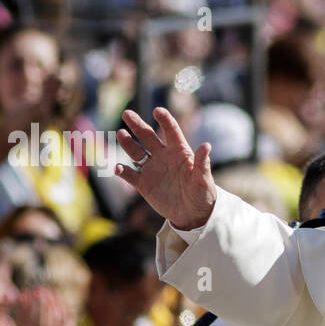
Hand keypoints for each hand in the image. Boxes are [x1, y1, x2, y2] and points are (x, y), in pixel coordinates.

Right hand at [114, 106, 216, 230]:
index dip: (165, 120)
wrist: (193, 214)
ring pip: (136, 152)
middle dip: (137, 125)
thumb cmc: (202, 195)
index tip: (157, 111)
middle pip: (148, 136)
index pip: (171, 131)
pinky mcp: (144, 184)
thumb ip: (202, 163)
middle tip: (127, 113)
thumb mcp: (204, 179)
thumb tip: (206, 145)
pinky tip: (118, 168)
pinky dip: (123, 171)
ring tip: (121, 133)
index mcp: (180, 151)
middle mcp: (163, 156)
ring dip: (127, 143)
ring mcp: (152, 169)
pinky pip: (130, 175)